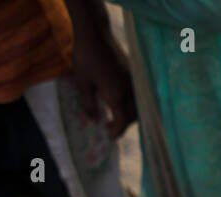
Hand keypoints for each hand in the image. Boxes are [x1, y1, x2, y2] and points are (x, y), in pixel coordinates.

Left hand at [66, 2, 135, 138]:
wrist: (96, 35)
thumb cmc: (86, 59)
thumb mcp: (82, 83)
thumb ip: (89, 104)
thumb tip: (95, 120)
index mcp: (116, 96)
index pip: (122, 121)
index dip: (117, 131)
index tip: (110, 137)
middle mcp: (129, 91)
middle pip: (133, 116)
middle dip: (124, 124)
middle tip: (111, 126)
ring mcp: (133, 83)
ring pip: (138, 106)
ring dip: (129, 114)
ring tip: (116, 114)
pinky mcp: (133, 75)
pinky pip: (137, 95)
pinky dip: (131, 103)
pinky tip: (121, 99)